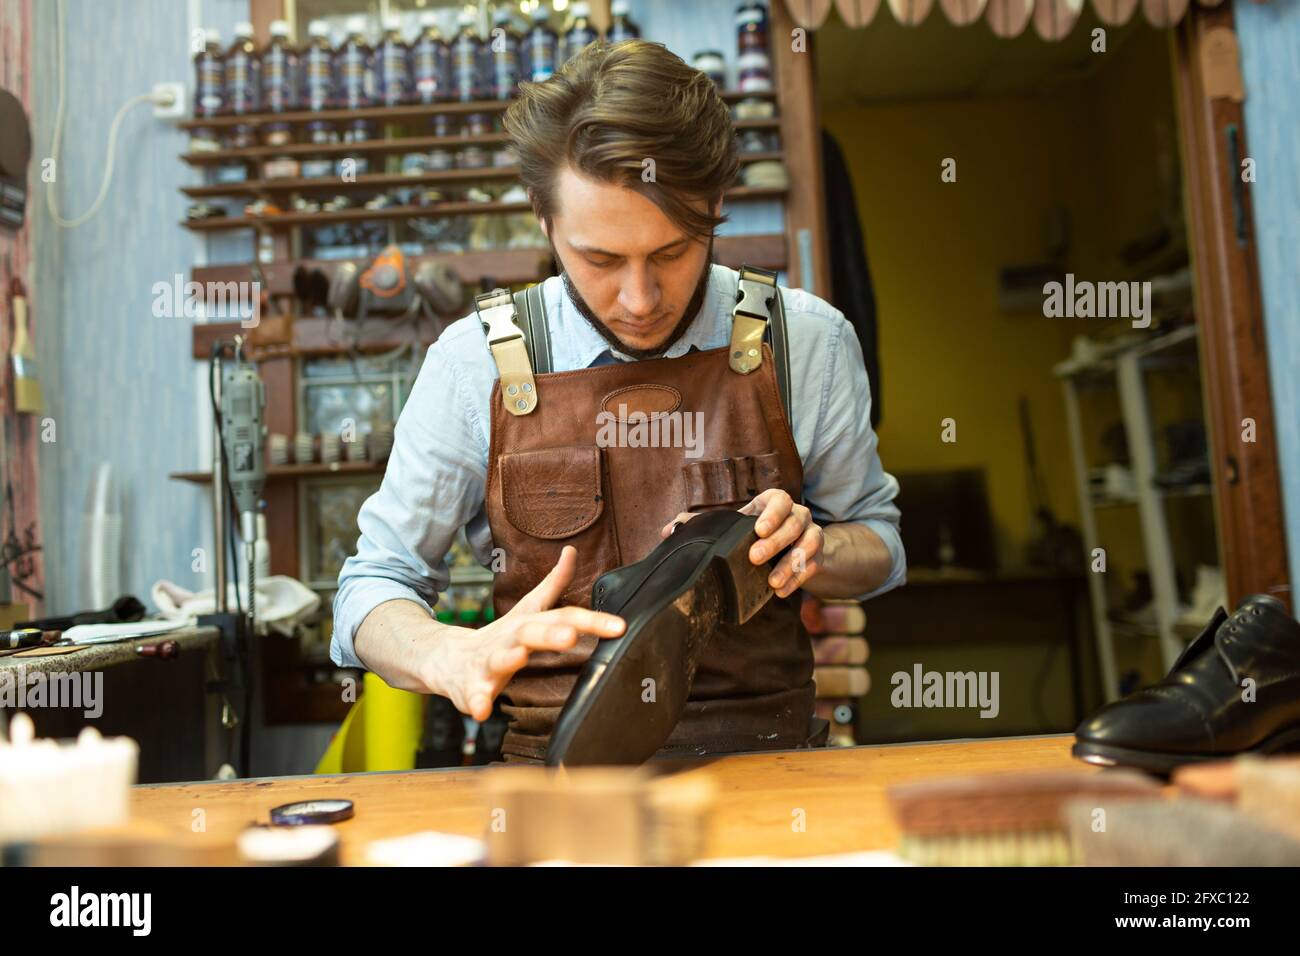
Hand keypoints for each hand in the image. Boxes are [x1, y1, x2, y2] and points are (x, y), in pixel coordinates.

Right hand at [427, 545, 625, 720]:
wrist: (446, 658)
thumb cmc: (498, 636)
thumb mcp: (528, 610)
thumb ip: (553, 584)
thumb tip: (572, 552)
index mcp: (527, 623)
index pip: (563, 617)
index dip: (592, 621)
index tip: (620, 626)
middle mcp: (508, 640)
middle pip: (529, 632)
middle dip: (549, 634)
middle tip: (570, 636)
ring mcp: (487, 663)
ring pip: (498, 660)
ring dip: (508, 658)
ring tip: (518, 658)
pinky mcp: (469, 687)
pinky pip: (474, 697)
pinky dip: (477, 702)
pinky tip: (482, 711)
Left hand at [659, 489, 824, 597]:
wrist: (793, 548)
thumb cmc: (753, 533)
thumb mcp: (732, 526)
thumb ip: (700, 524)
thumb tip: (668, 531)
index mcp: (774, 502)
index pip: (779, 499)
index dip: (771, 513)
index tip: (758, 529)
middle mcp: (797, 515)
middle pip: (794, 522)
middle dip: (776, 541)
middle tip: (755, 558)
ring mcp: (812, 534)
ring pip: (808, 544)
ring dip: (790, 564)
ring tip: (771, 582)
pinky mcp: (818, 557)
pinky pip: (812, 567)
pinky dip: (797, 580)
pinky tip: (780, 592)